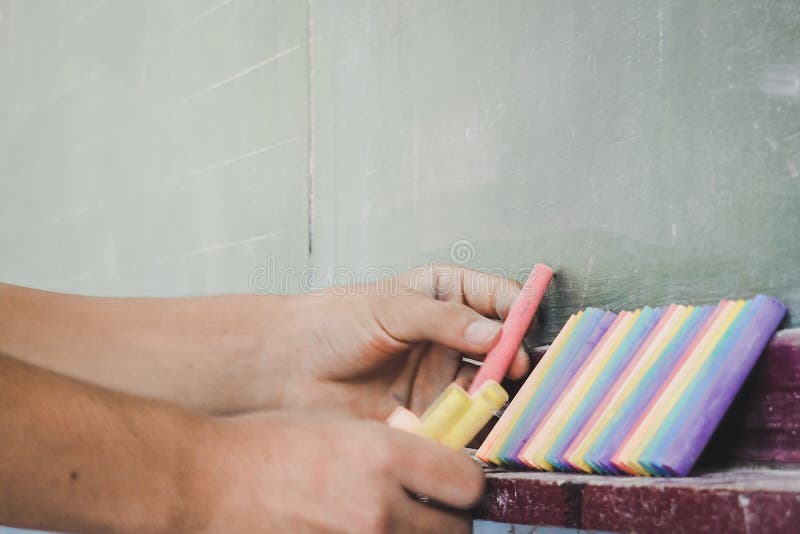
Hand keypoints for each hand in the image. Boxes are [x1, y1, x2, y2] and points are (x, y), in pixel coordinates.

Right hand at [195, 410, 484, 532]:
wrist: (208, 481)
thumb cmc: (268, 444)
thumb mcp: (340, 424)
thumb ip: (395, 447)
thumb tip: (434, 464)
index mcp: (382, 455)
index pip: (468, 483)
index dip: (466, 483)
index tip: (455, 482)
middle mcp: (377, 507)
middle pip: (456, 529)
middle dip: (448, 518)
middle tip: (429, 509)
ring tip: (392, 521)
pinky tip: (362, 530)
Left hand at [278, 264, 532, 418]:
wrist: (287, 368)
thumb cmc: (331, 323)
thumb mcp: (391, 308)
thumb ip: (444, 319)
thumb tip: (494, 332)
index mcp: (443, 295)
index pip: (496, 297)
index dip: (516, 310)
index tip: (525, 325)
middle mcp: (448, 335)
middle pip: (500, 345)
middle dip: (513, 355)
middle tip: (515, 366)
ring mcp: (439, 374)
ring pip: (486, 384)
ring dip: (495, 390)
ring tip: (492, 393)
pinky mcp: (428, 411)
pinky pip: (462, 418)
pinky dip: (472, 421)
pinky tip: (469, 418)